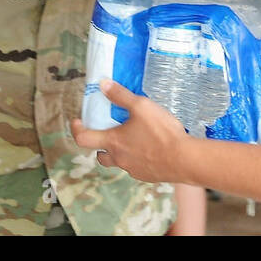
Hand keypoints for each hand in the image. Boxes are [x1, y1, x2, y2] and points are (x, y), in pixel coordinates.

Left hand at [71, 79, 190, 184]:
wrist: (184, 159)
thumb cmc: (161, 132)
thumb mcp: (141, 106)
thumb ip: (121, 95)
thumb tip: (103, 84)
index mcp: (113, 142)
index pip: (84, 139)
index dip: (76, 129)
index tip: (76, 122)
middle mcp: (119, 159)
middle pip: (100, 156)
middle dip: (99, 146)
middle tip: (107, 133)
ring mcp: (133, 170)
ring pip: (120, 162)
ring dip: (121, 151)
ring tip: (133, 138)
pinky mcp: (147, 176)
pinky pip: (136, 166)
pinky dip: (137, 157)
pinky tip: (150, 148)